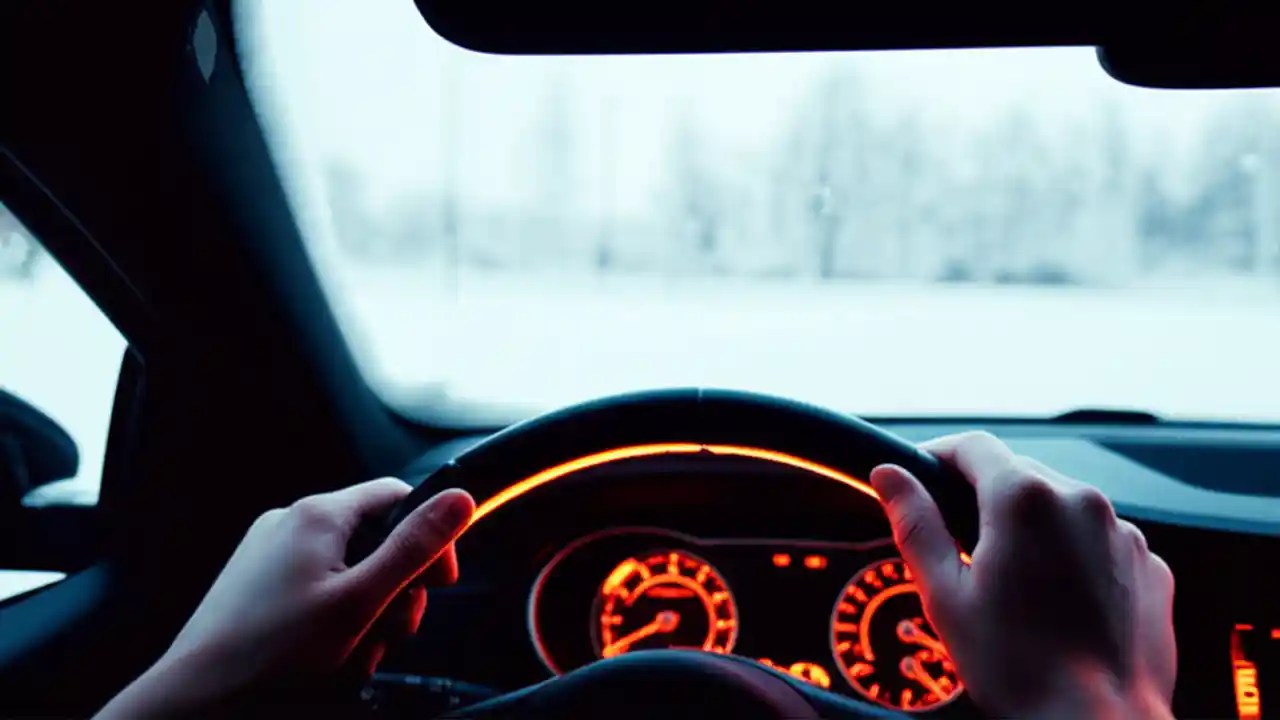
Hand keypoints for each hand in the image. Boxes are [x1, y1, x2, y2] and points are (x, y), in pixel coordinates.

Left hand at [96, 479, 474, 718]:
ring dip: (366, 614)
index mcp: (319, 515)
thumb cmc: (272, 654)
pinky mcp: (258, 583)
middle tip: (386, 632)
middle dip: (394, 591)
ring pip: (350, 571)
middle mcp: (292, 522)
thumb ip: (414, 549)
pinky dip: (333, 620)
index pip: (399, 497)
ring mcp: (271, 553)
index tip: (438, 582)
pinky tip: (324, 657)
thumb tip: (461, 499)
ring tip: (349, 653)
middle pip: (376, 540)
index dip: (429, 539)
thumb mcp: (361, 602)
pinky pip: (317, 589)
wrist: (197, 698)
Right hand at [870, 432, 1175, 719]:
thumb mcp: (944, 595)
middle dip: (985, 500)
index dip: (939, 456)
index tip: (922, 476)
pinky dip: (1073, 556)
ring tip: (1014, 587)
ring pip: (1061, 507)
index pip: (973, 446)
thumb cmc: (1019, 668)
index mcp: (1025, 500)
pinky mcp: (1148, 565)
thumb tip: (889, 477)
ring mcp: (1123, 533)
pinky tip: (1057, 602)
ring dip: (1032, 528)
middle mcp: (1081, 502)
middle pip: (1018, 474)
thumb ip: (915, 524)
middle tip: (961, 549)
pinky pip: (1099, 540)